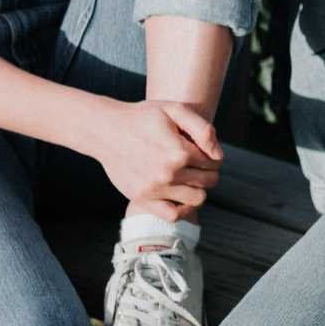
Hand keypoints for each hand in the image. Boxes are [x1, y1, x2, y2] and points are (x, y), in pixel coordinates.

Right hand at [86, 98, 222, 221]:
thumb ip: (202, 129)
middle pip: (209, 181)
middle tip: (198, 164)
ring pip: (197, 199)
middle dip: (209, 172)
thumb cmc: (142, 117)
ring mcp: (155, 189)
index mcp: (179, 151)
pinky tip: (181, 196)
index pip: (214, 162)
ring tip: (190, 178)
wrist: (106, 130)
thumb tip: (218, 155)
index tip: (203, 151)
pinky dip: (184, 209)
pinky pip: (173, 215)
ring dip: (199, 189)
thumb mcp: (174, 109)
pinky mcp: (143, 199)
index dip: (213, 156)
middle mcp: (169, 173)